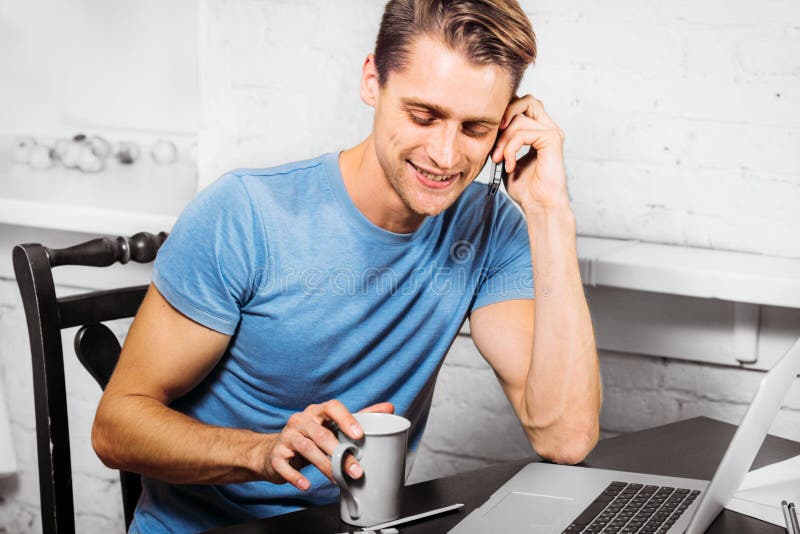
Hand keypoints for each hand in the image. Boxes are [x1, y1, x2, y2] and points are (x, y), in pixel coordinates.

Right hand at [263, 399, 393, 490]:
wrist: (274, 451)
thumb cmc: (310, 437)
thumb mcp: (332, 426)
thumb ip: (360, 417)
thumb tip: (389, 408)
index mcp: (316, 412)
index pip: (331, 407)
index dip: (346, 419)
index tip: (359, 434)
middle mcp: (300, 420)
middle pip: (321, 433)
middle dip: (340, 453)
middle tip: (356, 470)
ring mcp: (287, 436)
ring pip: (306, 448)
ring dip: (324, 466)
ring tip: (337, 480)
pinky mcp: (276, 455)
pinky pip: (285, 465)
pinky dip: (296, 477)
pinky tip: (307, 485)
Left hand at [491, 95, 570, 213]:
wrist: (539, 206)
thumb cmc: (525, 188)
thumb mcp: (507, 159)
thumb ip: (502, 141)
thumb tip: (488, 126)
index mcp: (539, 130)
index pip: (522, 104)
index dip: (505, 113)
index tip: (491, 136)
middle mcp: (548, 128)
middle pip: (526, 100)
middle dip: (504, 117)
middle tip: (493, 141)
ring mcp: (552, 132)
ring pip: (519, 120)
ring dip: (503, 141)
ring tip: (498, 160)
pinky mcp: (552, 140)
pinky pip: (524, 133)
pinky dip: (511, 149)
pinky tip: (509, 165)